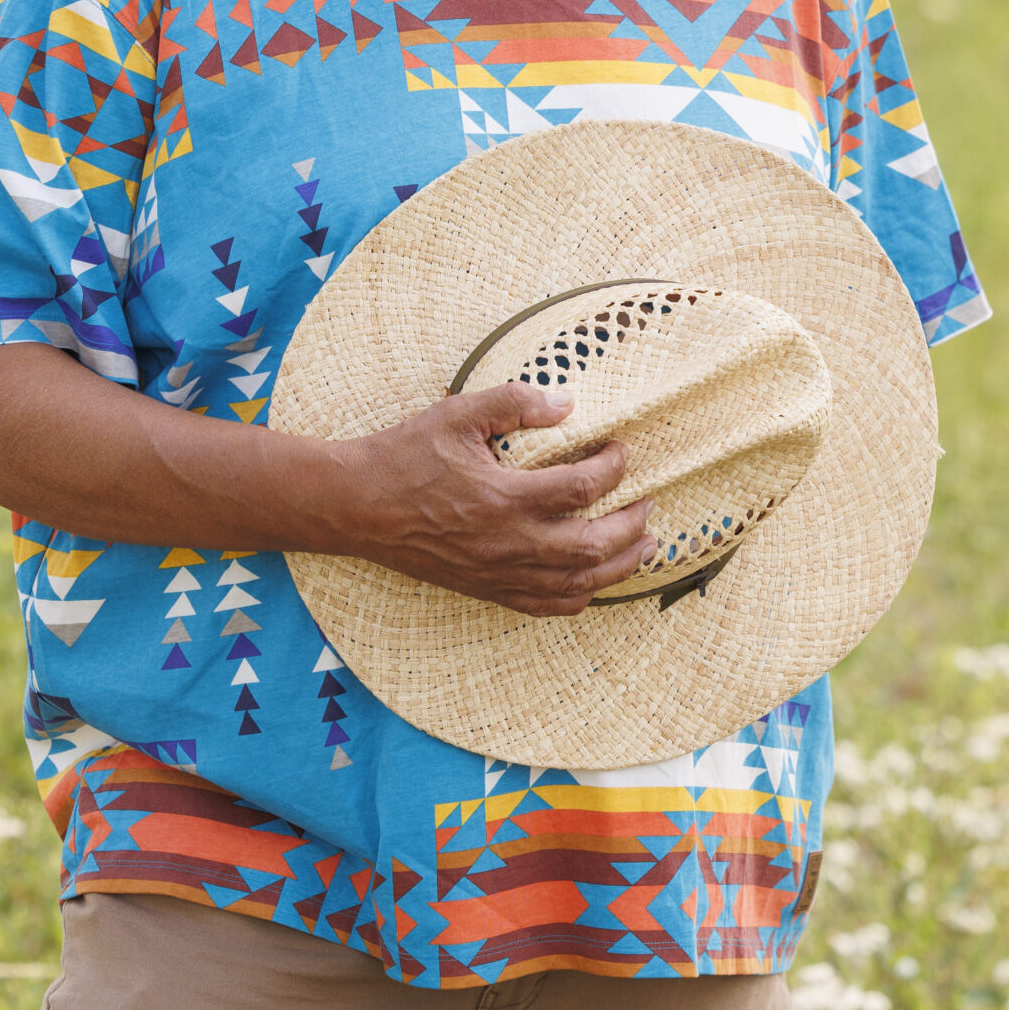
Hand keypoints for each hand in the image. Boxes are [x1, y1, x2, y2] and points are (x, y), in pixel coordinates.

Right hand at [318, 383, 654, 617]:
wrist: (358, 505)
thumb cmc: (405, 455)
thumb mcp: (458, 414)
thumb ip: (515, 403)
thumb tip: (566, 404)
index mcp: (505, 497)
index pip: (582, 487)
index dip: (613, 467)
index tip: (619, 449)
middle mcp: (508, 544)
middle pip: (594, 546)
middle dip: (633, 525)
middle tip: (650, 503)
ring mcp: (498, 573)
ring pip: (578, 583)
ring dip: (621, 566)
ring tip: (647, 546)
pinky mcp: (486, 589)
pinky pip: (545, 606)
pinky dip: (580, 597)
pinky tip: (596, 582)